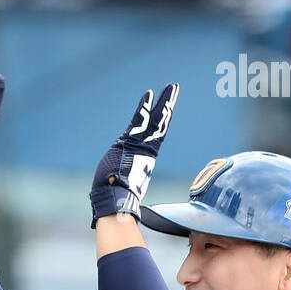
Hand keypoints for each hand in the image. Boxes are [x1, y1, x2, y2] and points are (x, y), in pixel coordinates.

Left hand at [90, 83, 178, 225]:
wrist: (115, 202)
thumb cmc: (115, 199)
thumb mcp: (121, 186)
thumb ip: (124, 183)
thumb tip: (122, 202)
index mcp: (145, 159)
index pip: (155, 136)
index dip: (160, 122)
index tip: (165, 110)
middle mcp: (146, 151)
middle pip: (160, 125)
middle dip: (167, 107)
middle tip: (175, 90)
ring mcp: (141, 147)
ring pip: (155, 121)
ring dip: (164, 102)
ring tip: (173, 87)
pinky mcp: (132, 143)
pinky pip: (139, 122)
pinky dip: (144, 108)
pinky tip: (149, 95)